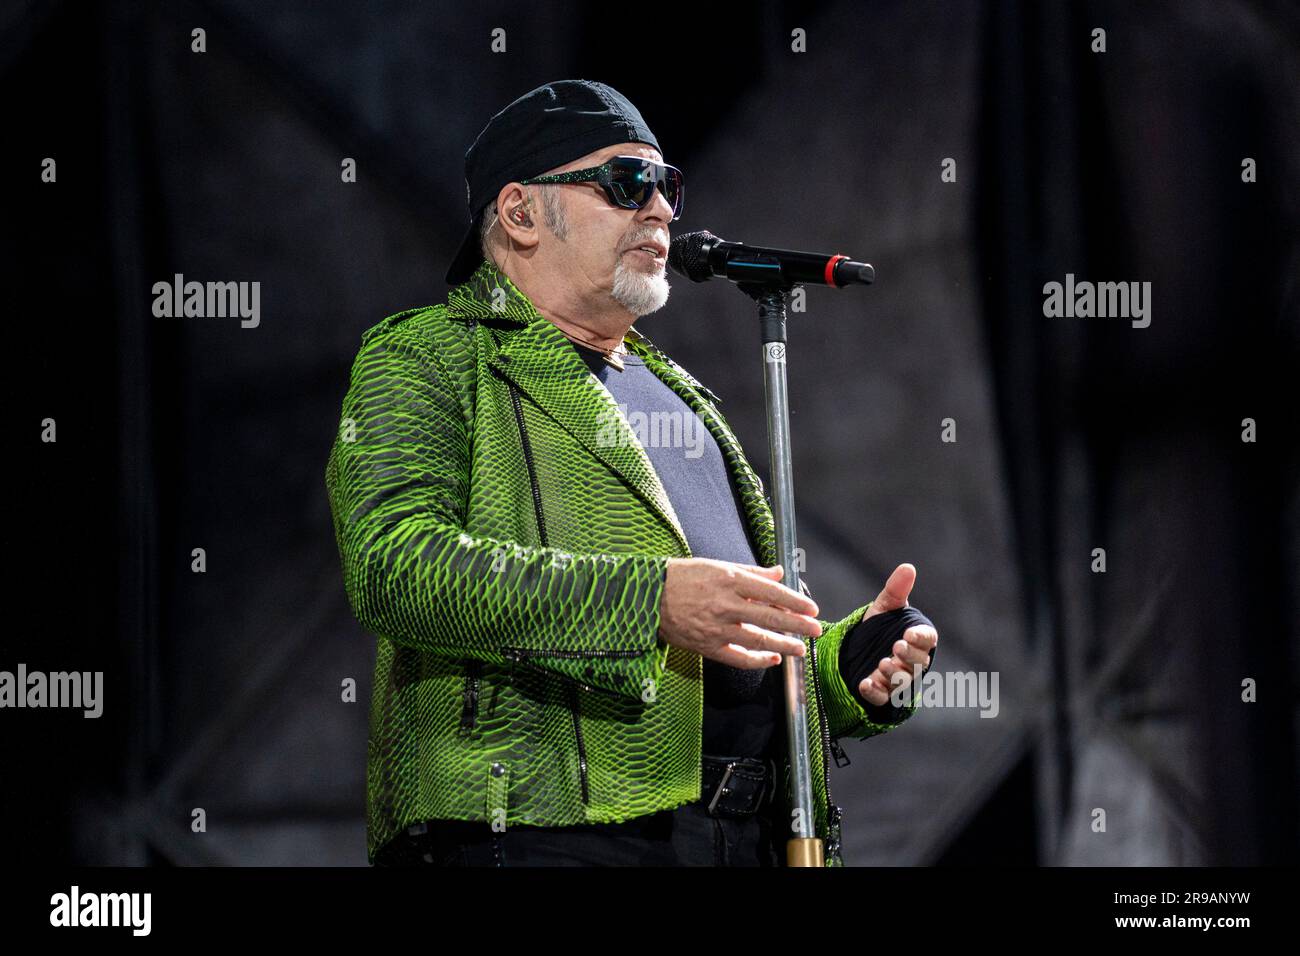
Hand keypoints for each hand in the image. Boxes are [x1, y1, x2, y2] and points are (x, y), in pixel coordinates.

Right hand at [657, 558, 819, 667]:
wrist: (648, 598)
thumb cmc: (682, 578)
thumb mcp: (717, 566)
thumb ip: (751, 572)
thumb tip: (778, 573)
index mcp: (730, 580)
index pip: (771, 593)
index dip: (795, 602)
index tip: (811, 608)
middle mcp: (726, 605)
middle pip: (770, 618)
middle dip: (797, 625)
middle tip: (815, 630)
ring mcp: (717, 628)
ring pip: (758, 640)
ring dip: (783, 646)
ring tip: (800, 649)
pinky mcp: (708, 646)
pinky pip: (738, 658)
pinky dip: (757, 661)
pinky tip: (772, 660)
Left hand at [856, 563, 936, 706]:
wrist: (855, 651)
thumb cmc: (878, 628)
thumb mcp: (884, 608)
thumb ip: (896, 590)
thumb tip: (908, 567)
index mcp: (917, 639)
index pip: (928, 639)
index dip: (921, 638)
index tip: (909, 633)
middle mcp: (912, 661)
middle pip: (918, 662)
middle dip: (908, 655)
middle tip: (896, 646)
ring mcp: (897, 679)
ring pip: (902, 681)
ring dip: (894, 674)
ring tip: (882, 664)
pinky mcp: (881, 693)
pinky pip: (882, 697)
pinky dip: (875, 692)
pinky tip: (866, 683)